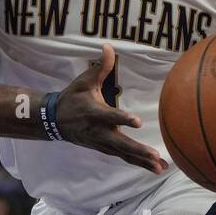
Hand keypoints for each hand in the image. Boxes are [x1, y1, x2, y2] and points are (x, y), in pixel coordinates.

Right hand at [56, 43, 166, 173]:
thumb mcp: (84, 81)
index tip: (137, 121)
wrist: (54, 122)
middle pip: (120, 143)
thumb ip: (101, 66)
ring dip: (142, 161)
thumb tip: (109, 46)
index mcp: (94, 112)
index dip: (123, 118)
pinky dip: (139, 163)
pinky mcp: (105, 149)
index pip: (110, 116)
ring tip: (160, 168)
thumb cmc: (72, 98)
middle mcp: (99, 131)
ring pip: (124, 154)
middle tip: (154, 155)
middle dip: (137, 150)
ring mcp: (102, 143)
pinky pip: (124, 157)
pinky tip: (155, 168)